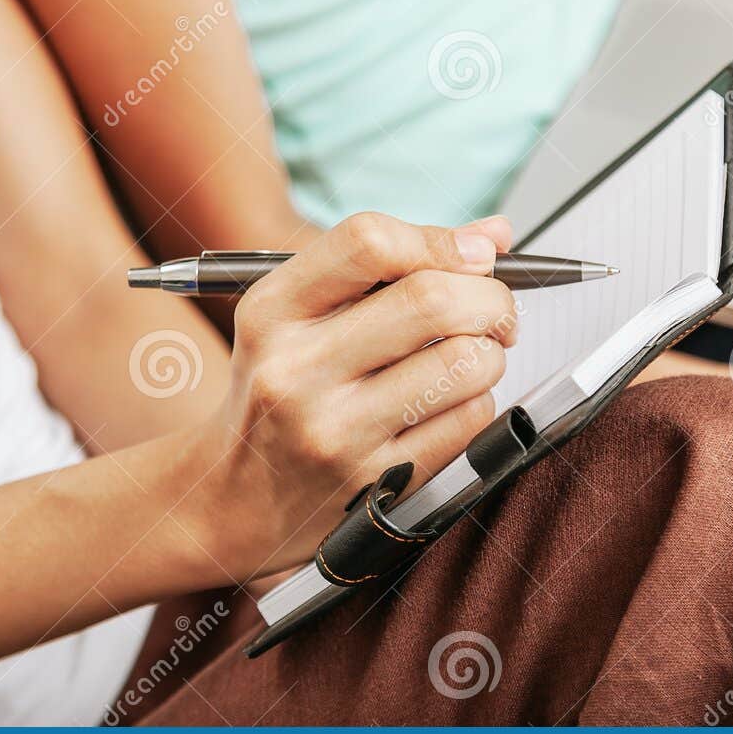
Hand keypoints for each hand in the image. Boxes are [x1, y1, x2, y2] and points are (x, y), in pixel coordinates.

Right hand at [190, 213, 517, 577]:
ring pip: (466, 362)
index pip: (370, 242)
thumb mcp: (301, 315)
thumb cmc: (283, 389)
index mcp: (272, 311)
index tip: (477, 256)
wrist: (236, 498)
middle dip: (491, 298)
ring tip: (468, 358)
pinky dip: (477, 402)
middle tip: (496, 309)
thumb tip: (494, 235)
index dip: (442, 241)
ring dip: (490, 353)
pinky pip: (469, 421)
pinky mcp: (375, 484)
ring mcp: (336, 432)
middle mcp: (297, 370)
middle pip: (432, 300)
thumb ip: (391, 264)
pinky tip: (448, 405)